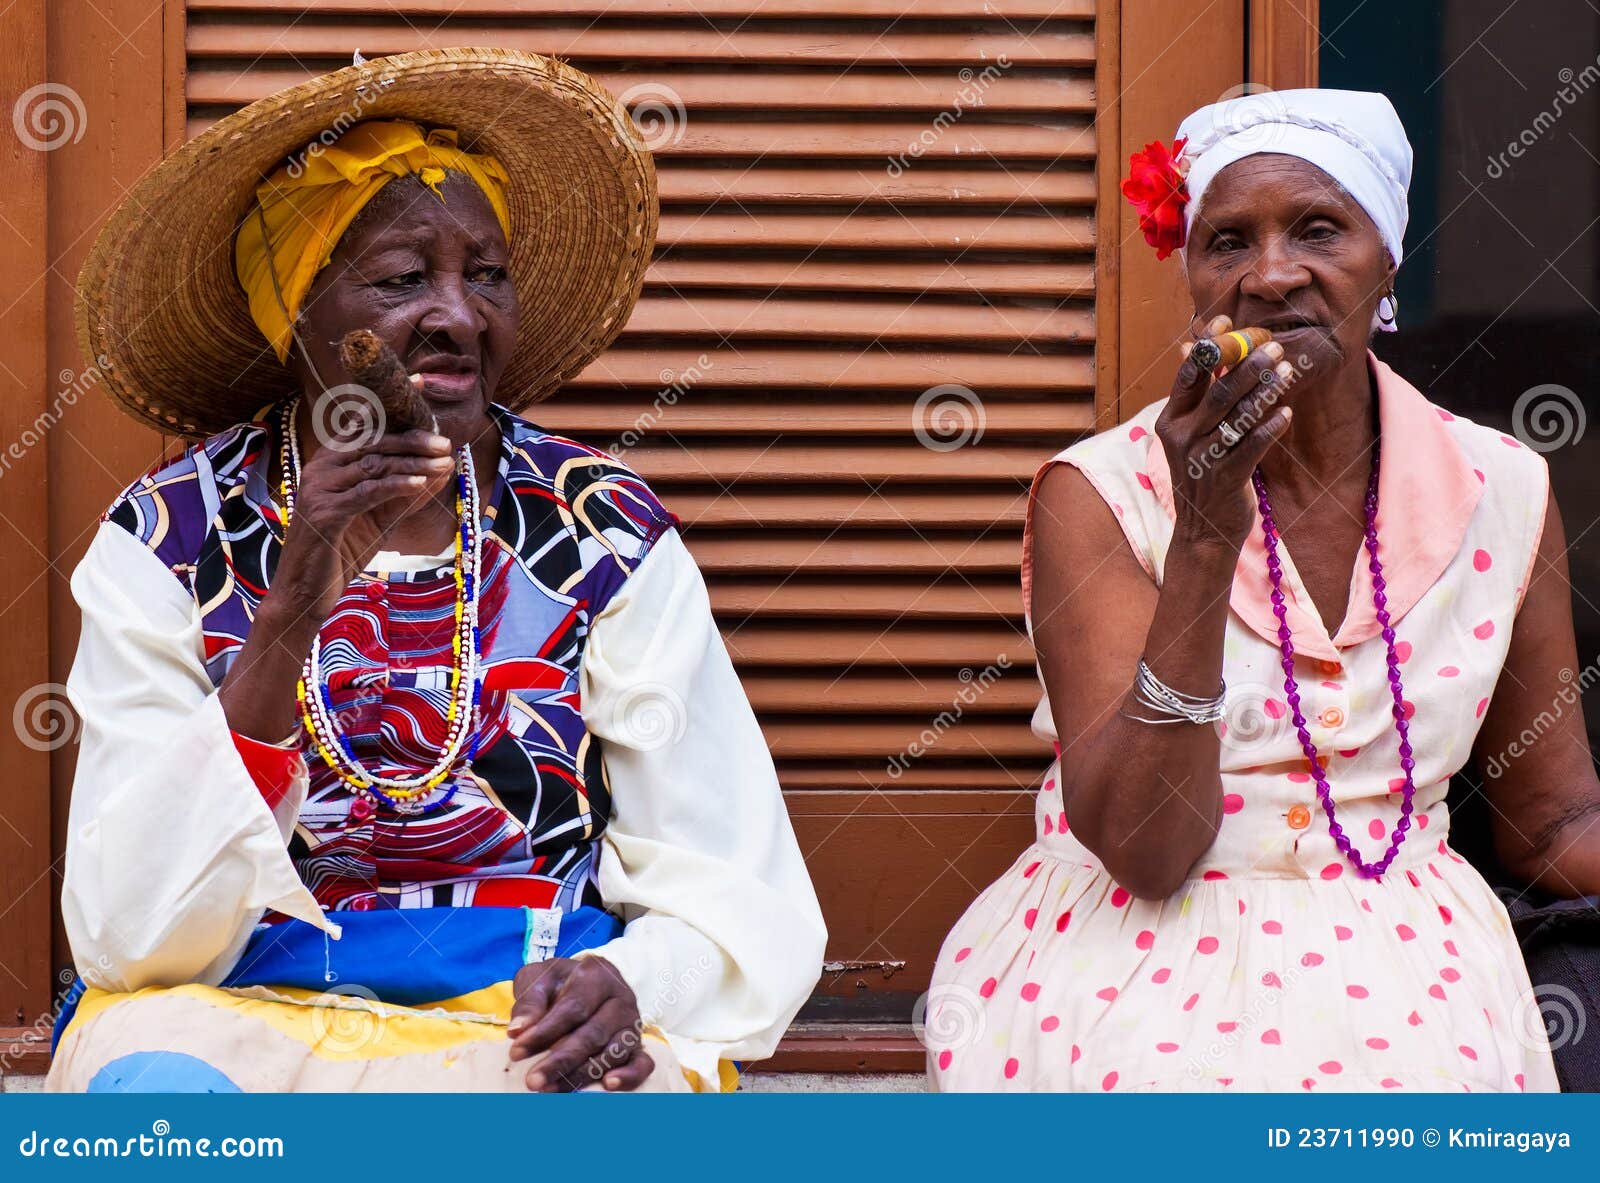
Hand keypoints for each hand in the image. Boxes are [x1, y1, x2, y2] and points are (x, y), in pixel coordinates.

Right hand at [270, 407, 455, 622]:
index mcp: (331, 462)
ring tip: (446, 463)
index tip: (421, 381)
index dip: (392, 403)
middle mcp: (321, 468)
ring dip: (415, 464)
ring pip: (374, 465)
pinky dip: (397, 486)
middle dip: (413, 439)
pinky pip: (368, 492)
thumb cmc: (342, 550)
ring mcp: (319, 489)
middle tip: (446, 443)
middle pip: (373, 442)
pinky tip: (423, 483)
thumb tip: (443, 468)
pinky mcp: (324, 513)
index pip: (365, 424)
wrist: (307, 593)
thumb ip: (406, 491)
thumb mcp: (380, 517)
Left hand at [506, 956, 654, 1091]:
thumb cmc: (558, 983)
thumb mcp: (539, 979)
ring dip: (581, 1075)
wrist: (586, 982)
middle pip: (592, 1034)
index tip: (516, 1051)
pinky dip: (629, 1077)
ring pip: (612, 1052)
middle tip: (532, 1081)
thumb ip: (528, 1002)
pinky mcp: (638, 1044)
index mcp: (596, 974)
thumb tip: (517, 1030)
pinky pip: (642, 1063)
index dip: (544, 1032)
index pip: (572, 1008)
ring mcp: (633, 1022)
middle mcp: (620, 998)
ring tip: (550, 1091)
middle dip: (560, 1061)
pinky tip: (607, 1086)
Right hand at [1157, 314, 1296, 555]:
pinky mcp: (1226, 477)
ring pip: (1237, 415)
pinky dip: (1270, 426)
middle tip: (1274, 346)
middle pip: (1218, 391)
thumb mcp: (1188, 436)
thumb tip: (1192, 350)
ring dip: (1265, 390)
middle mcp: (1182, 437)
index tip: (1227, 321)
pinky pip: (1252, 445)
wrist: (1203, 531)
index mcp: (1170, 421)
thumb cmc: (1202, 475)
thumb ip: (1194, 397)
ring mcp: (1203, 458)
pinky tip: (1286, 412)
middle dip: (1248, 365)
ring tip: (1287, 370)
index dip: (1208, 347)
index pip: (1189, 375)